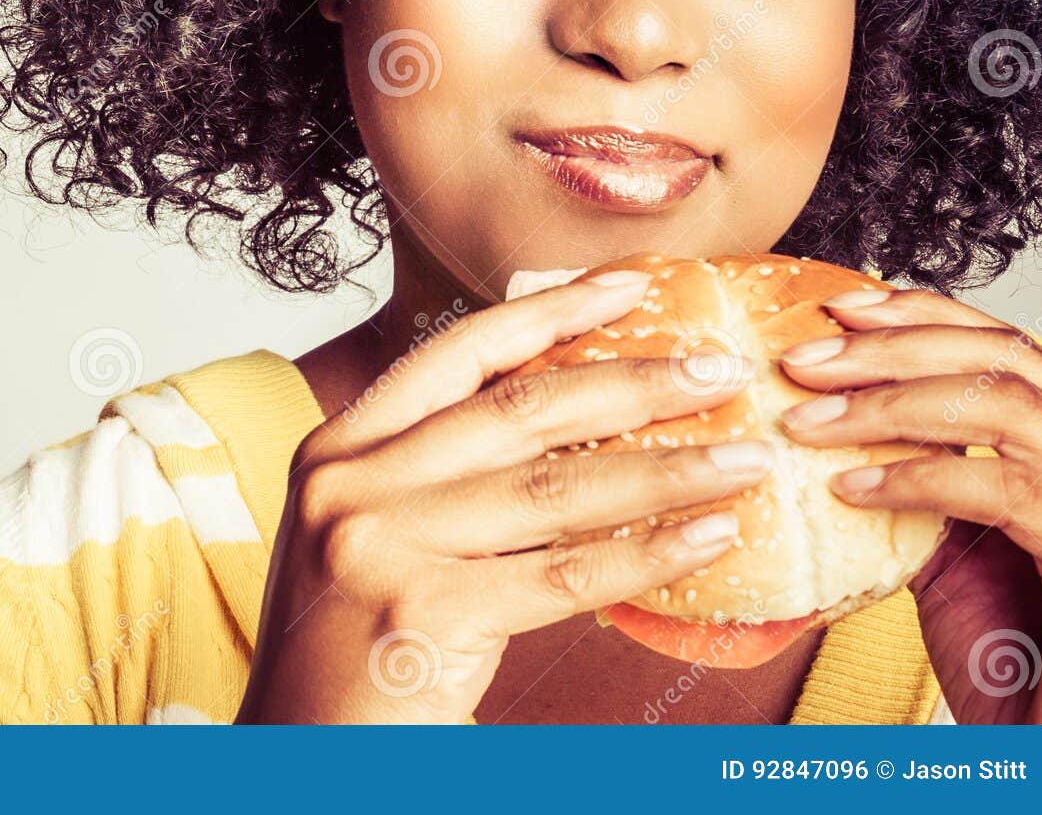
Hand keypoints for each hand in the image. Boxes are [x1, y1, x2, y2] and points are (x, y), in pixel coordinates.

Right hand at [235, 268, 774, 723]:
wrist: (297, 753)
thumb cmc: (345, 647)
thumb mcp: (364, 534)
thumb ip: (433, 472)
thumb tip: (564, 417)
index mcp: (335, 451)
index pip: (455, 355)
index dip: (547, 313)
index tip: (628, 287)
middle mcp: (350, 484)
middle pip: (518, 411)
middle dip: (632, 383)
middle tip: (716, 371)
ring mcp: (381, 545)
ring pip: (555, 488)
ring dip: (666, 470)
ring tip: (744, 457)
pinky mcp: (423, 614)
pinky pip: (564, 575)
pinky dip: (647, 555)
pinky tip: (708, 539)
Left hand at [777, 287, 1041, 723]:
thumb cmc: (1022, 666)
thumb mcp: (961, 556)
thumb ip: (924, 487)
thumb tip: (841, 434)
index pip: (1004, 347)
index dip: (923, 314)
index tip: (837, 308)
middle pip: (1005, 355)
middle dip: (892, 343)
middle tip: (800, 356)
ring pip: (1005, 404)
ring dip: (888, 401)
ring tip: (805, 419)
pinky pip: (1002, 489)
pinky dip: (916, 477)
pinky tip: (849, 488)